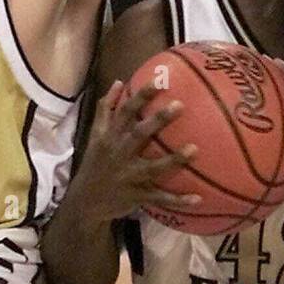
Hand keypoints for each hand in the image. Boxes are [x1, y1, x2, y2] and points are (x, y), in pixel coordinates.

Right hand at [72, 81, 201, 220]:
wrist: (85, 202)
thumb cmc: (96, 163)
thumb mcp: (95, 135)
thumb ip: (106, 109)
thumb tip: (119, 82)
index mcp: (110, 138)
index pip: (125, 112)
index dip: (141, 96)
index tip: (159, 81)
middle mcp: (119, 154)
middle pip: (139, 134)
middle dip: (158, 120)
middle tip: (180, 105)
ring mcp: (129, 176)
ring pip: (153, 168)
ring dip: (174, 160)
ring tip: (195, 149)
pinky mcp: (137, 196)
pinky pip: (160, 198)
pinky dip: (178, 200)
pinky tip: (198, 198)